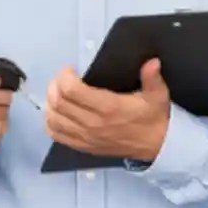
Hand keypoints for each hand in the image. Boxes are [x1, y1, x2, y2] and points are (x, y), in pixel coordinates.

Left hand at [45, 58, 169, 161]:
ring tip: (58, 92)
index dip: (65, 76)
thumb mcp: (157, 95)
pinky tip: (57, 111)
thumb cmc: (153, 117)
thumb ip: (152, 78)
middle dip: (55, 85)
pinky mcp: (83, 146)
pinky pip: (56, 134)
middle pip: (58, 102)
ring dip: (50, 102)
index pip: (72, 90)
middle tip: (63, 78)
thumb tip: (152, 62)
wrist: (156, 145)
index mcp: (108, 107)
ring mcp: (86, 137)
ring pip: (53, 118)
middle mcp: (93, 123)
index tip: (71, 69)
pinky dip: (50, 121)